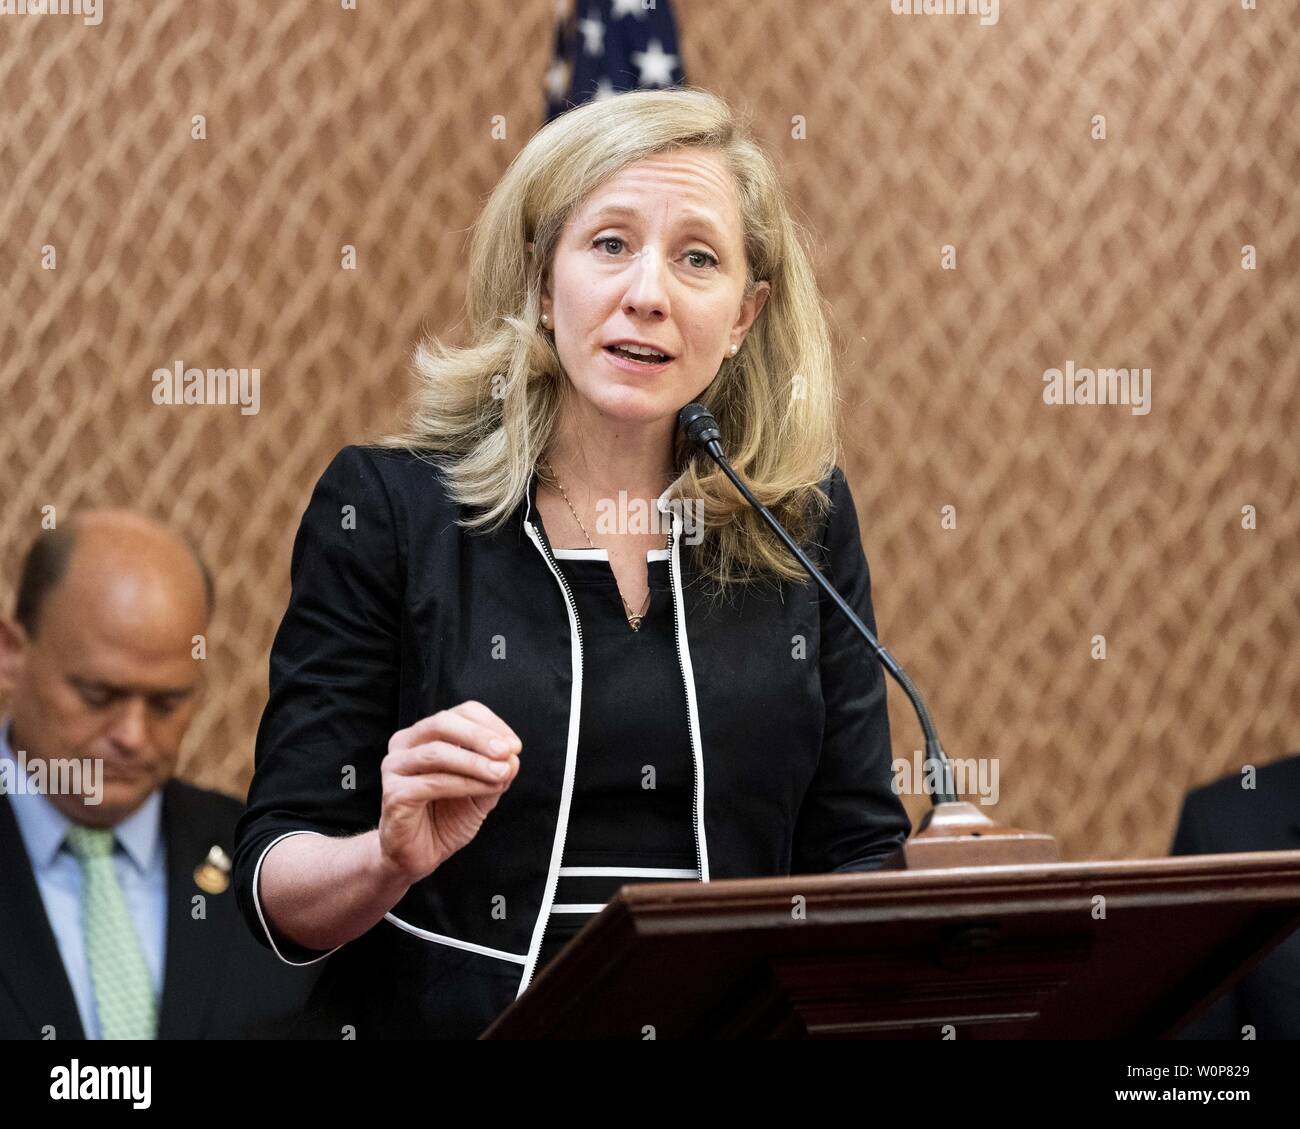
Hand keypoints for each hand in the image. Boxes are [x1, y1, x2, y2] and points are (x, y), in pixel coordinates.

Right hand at [378, 700, 521, 883]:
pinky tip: (485, 790)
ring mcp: (395, 767)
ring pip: (437, 752)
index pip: (461, 713)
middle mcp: (405, 744)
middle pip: (443, 723)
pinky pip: (432, 782)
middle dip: (480, 736)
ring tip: (501, 774)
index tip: (515, 746)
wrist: (418, 855)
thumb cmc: (445, 817)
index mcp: (426, 734)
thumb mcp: (481, 790)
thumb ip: (495, 771)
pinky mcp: (394, 793)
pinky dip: (464, 784)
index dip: (491, 725)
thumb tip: (512, 756)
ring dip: (475, 762)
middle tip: (507, 752)